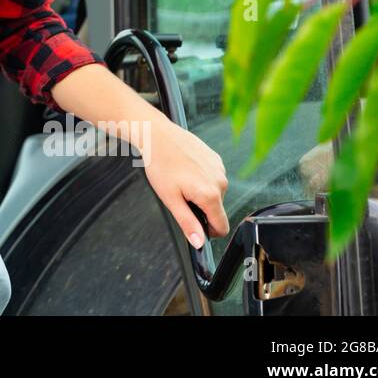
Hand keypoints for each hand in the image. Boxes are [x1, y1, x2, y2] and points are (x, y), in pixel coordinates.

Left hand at [142, 119, 230, 249]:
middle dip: (200, 208)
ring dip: (200, 193)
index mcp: (211, 194)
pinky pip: (212, 178)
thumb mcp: (170, 199)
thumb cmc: (160, 163)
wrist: (156, 134)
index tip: (195, 225)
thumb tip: (199, 242)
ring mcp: (219, 168)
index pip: (222, 227)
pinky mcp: (216, 158)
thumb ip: (187, 223)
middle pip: (217, 209)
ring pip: (215, 193)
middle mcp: (220, 181)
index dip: (208, 232)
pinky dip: (201, 178)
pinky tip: (185, 170)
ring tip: (180, 180)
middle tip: (180, 196)